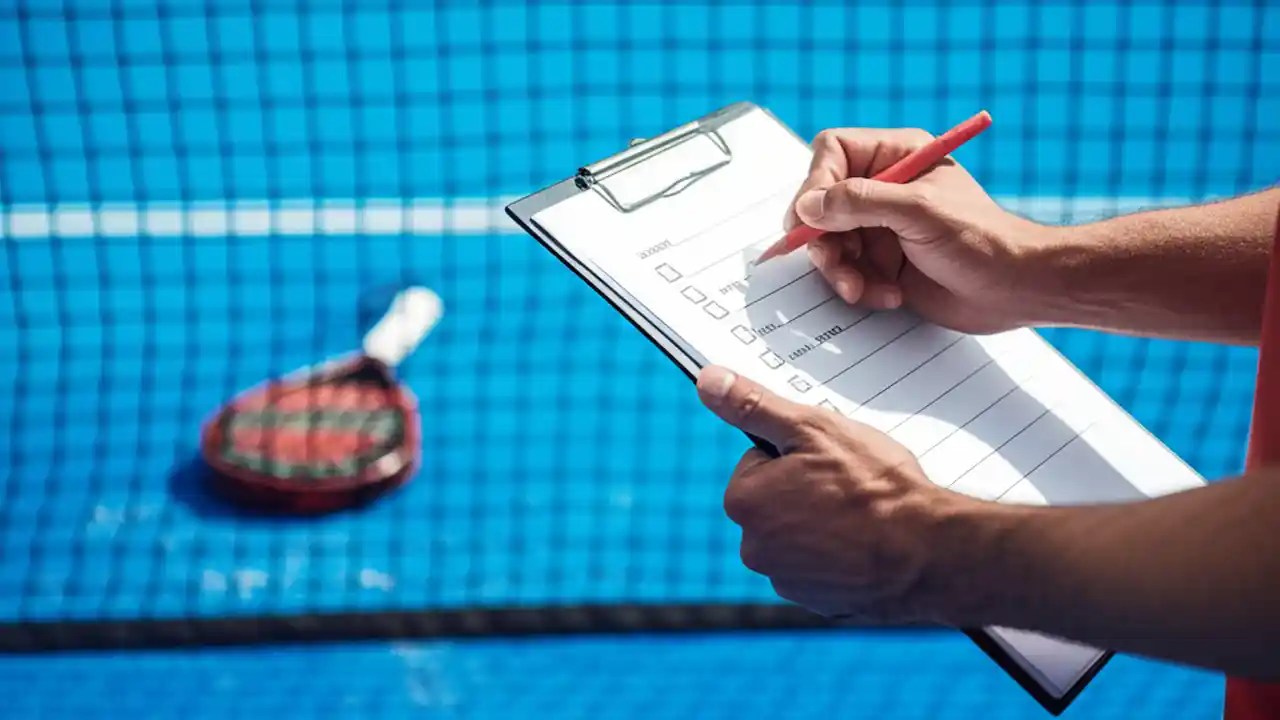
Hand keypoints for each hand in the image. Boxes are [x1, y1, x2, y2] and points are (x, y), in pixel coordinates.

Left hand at [696, 365, 983, 622]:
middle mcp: (754, 548)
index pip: (757, 461)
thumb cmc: (874, 487)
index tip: (828, 461)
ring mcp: (786, 580)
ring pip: (798, 534)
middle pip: (774, 500)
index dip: (796, 454)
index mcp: (744, 501)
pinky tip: (867, 546)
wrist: (930, 553)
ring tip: (862, 516)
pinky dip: (838, 556)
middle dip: (804, 490)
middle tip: (848, 487)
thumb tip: (709, 381)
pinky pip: (820, 567)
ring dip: (822, 523)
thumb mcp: (812, 428)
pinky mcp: (816, 603)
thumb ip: (754, 405)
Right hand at [784, 128, 1054, 334]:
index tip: (812, 217)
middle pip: (822, 202)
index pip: (834, 152)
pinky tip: (890, 295)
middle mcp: (884, 188)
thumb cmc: (981, 240)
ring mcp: (881, 226)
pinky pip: (847, 271)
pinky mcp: (882, 262)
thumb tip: (808, 206)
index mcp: (897, 156)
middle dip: (825, 238)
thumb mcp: (919, 212)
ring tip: (862, 289)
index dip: (816, 183)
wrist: (1013, 290)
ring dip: (841, 270)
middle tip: (832, 262)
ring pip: (829, 242)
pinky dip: (860, 287)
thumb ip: (861, 202)